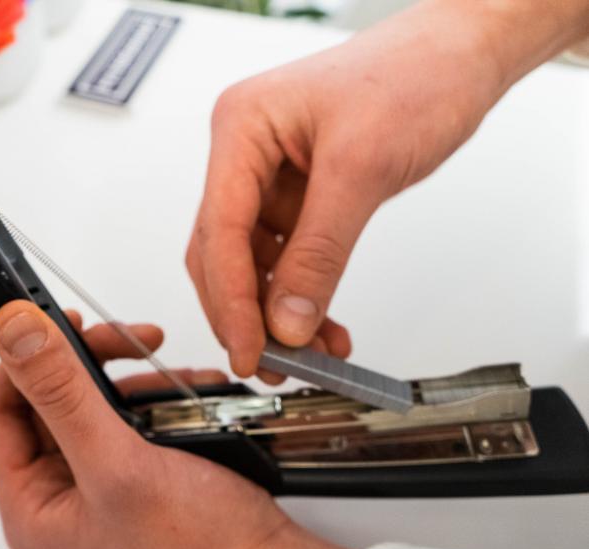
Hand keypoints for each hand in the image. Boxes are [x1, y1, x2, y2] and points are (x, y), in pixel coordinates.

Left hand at [0, 301, 353, 548]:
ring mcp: (100, 484)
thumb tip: (14, 334)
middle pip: (48, 401)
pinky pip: (130, 417)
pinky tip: (186, 393)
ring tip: (169, 376)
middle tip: (124, 339)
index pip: (0, 413)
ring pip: (93, 403)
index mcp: (32, 508)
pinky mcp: (138, 474)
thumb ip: (62, 394)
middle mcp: (60, 496)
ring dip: (130, 379)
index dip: (22, 363)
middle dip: (90, 364)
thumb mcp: (118, 464)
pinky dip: (157, 398)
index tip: (52, 323)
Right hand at [185, 0, 588, 379]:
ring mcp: (270, 176)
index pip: (219, 229)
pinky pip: (287, 258)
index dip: (230, 299)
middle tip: (269, 363)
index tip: (248, 348)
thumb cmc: (414, 75)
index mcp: (242, 128)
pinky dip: (301, 296)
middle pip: (223, 252)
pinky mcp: (298, 196)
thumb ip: (319, 252)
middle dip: (245, 313)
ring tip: (307, 354)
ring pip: (253, 263)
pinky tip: (321, 325)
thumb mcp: (363, 167)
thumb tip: (288, 319)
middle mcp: (246, 153)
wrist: (459, 55)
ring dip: (275, 313)